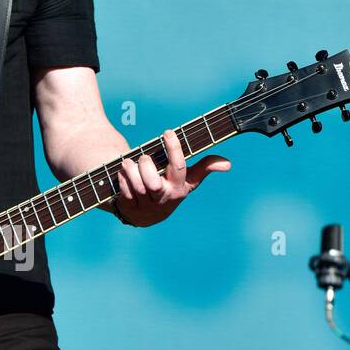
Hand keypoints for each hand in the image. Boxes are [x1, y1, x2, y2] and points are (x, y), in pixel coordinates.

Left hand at [113, 128, 230, 227]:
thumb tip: (228, 164)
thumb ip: (205, 169)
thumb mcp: (188, 182)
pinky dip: (122, 180)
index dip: (173, 148)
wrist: (148, 217)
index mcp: (179, 187)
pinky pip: (124, 192)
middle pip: (153, 181)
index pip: (178, 167)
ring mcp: (146, 204)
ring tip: (128, 162)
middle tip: (144, 155)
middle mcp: (163, 197)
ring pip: (137, 185)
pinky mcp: (130, 208)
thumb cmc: (170, 190)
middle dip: (146, 164)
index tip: (167, 132)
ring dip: (131, 170)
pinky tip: (123, 172)